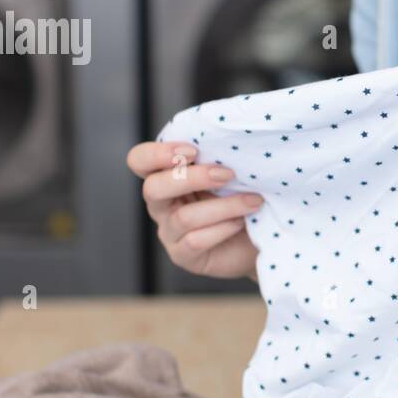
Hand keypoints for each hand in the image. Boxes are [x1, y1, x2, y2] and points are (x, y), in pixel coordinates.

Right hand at [126, 141, 262, 280]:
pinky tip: (241, 223)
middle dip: (193, 178)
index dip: (157, 153)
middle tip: (227, 174)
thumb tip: (232, 142)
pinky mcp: (183, 256)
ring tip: (252, 201)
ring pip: (183, 217)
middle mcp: (161, 204)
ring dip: (223, 206)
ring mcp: (169, 232)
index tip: (194, 150)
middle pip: (153, 188)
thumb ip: (218, 158)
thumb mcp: (228, 174)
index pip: (139, 160)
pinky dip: (222, 228)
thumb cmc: (240, 199)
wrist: (258, 238)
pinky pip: (195, 241)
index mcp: (165, 176)